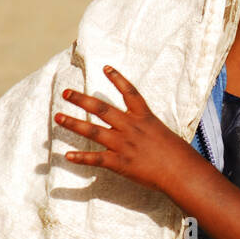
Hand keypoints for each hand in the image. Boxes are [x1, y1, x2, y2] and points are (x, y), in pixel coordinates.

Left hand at [55, 66, 192, 194]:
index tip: (106, 67)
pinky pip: (96, 158)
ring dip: (73, 123)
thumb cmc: (179, 155)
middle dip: (81, 99)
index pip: (129, 92)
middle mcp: (131, 127)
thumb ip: (150, 131)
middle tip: (66, 93)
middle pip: (101, 108)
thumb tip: (144, 133)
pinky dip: (81, 157)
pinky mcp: (120, 163)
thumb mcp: (164, 134)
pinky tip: (67, 155)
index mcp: (144, 117)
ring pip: (93, 130)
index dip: (117, 79)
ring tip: (58, 117)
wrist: (181, 171)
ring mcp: (123, 144)